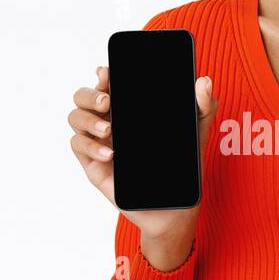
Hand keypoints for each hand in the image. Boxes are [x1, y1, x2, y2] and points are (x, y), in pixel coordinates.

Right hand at [69, 65, 220, 250]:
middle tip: (108, 101)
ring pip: (75, 117)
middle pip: (83, 96)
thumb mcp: (197, 132)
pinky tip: (110, 153)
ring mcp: (98, 142)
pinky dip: (89, 145)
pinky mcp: (93, 165)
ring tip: (109, 130)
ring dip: (87, 119)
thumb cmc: (181, 166)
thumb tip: (203, 81)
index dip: (103, 74)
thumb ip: (203, 106)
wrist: (174, 207)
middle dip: (90, 94)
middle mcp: (109, 120)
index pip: (107, 83)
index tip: (108, 72)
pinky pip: (77, 146)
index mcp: (128, 108)